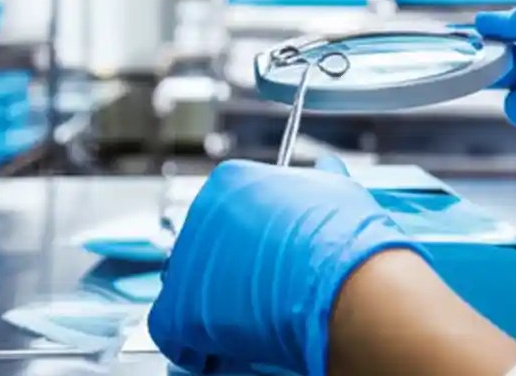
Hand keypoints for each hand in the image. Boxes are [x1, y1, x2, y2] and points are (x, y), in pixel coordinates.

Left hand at [148, 158, 424, 375]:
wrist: (341, 282)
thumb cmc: (343, 238)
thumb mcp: (336, 191)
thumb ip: (320, 179)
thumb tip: (326, 167)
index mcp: (231, 181)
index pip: (228, 213)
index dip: (252, 244)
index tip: (269, 262)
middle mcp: (200, 214)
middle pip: (206, 251)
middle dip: (229, 274)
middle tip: (263, 295)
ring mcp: (187, 261)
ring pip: (188, 289)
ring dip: (214, 307)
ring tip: (252, 322)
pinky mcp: (179, 308)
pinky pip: (171, 328)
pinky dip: (194, 343)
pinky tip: (225, 348)